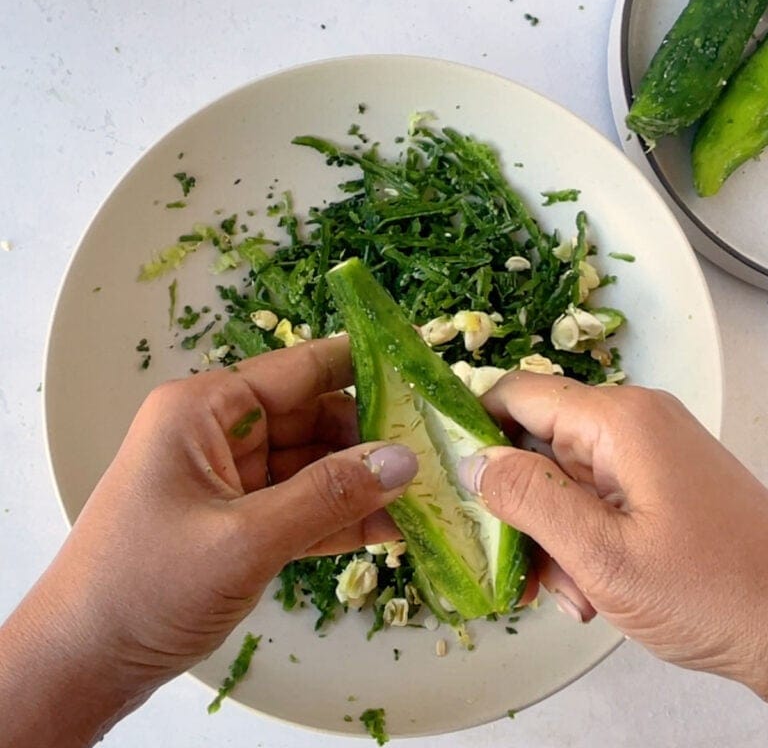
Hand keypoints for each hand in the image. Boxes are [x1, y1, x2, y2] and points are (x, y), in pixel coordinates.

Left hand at [0, 336, 416, 746]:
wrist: (83, 663)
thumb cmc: (146, 586)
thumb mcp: (245, 538)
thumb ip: (329, 495)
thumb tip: (404, 458)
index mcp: (204, 409)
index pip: (298, 370)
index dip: (359, 364)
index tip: (416, 363)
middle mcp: (219, 432)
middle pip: (314, 419)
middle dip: (371, 438)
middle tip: (437, 451)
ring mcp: (232, 479)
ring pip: (314, 466)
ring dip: (363, 483)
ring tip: (427, 494)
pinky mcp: (240, 520)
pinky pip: (302, 505)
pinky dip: (341, 516)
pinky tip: (391, 527)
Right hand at [459, 372, 767, 699]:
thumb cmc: (713, 593)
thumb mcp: (602, 554)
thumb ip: (528, 499)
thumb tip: (473, 462)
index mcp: (618, 420)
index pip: (517, 394)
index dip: (475, 428)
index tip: (451, 479)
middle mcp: (631, 423)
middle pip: (537, 443)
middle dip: (521, 505)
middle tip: (522, 564)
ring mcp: (646, 453)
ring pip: (562, 478)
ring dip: (552, 533)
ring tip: (572, 589)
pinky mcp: (656, 481)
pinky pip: (593, 497)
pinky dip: (581, 538)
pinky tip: (594, 586)